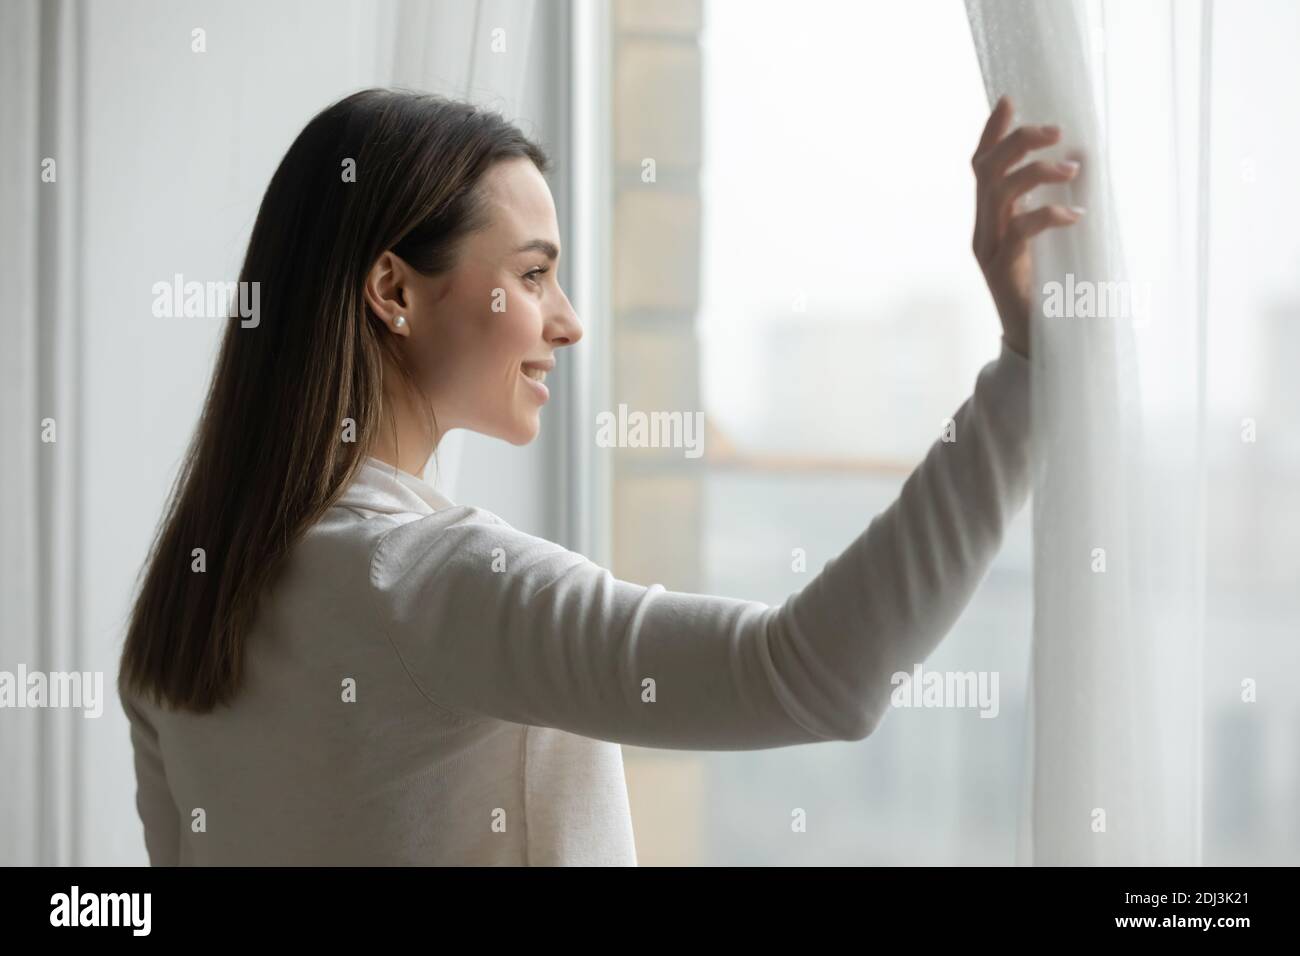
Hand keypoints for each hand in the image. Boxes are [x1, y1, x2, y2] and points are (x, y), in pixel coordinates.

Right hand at [970, 96, 1083, 357]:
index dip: (991, 132)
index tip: (1009, 101)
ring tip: (1072, 168)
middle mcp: (983, 231)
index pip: (980, 167)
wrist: (1036, 344)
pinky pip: (1022, 230)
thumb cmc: (1047, 291)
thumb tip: (1078, 163)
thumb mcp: (1044, 242)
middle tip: (1055, 130)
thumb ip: (1046, 208)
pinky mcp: (1004, 270)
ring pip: (1001, 192)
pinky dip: (1050, 215)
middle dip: (1019, 141)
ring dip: (1037, 172)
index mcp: (989, 220)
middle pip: (988, 170)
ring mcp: (990, 250)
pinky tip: (1075, 214)